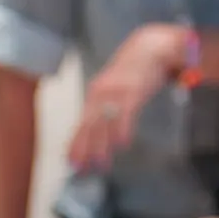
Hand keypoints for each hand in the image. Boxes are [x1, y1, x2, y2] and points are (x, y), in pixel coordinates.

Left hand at [67, 24, 185, 172]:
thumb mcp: (114, 92)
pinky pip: (125, 112)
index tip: (70, 162)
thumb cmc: (131, 74)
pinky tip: (121, 144)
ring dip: (101, 144)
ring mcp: (115, 91)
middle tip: (82, 169)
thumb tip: (101, 138)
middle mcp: (100, 94)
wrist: (148, 48)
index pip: (81, 124)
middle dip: (84, 149)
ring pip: (104, 122)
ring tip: (101, 164)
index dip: (75, 144)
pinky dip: (122, 129)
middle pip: (89, 126)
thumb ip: (106, 112)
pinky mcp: (132, 90)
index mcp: (95, 96)